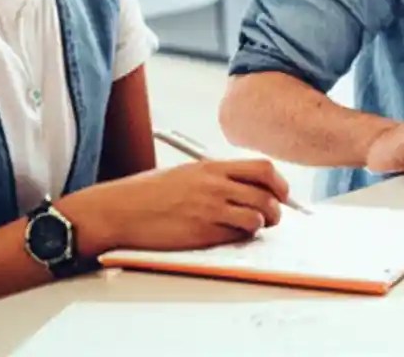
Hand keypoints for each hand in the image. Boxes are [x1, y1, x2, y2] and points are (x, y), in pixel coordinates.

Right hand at [59, 160, 290, 256]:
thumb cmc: (148, 193)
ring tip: (254, 227)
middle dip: (278, 208)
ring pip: (258, 216)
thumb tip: (247, 188)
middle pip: (267, 194)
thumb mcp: (186, 173)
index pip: (262, 169)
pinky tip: (232, 235)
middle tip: (274, 215)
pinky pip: (238, 235)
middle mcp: (216, 185)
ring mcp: (211, 209)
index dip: (280, 182)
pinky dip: (243, 236)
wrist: (120, 210)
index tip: (282, 193)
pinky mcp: (203, 232)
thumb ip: (217, 178)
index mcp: (212, 167)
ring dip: (262, 224)